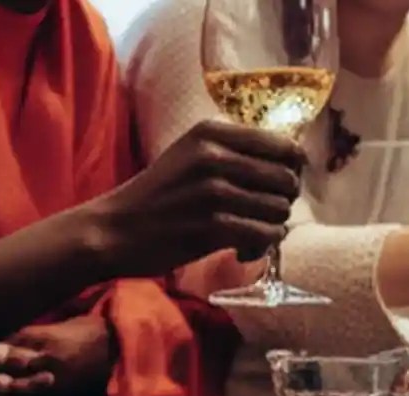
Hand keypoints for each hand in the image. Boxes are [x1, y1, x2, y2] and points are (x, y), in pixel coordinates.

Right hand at [85, 119, 305, 277]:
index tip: (278, 187)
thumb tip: (292, 164)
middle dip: (283, 201)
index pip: (284, 146)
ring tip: (250, 234)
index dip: (292, 170)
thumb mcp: (191, 155)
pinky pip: (266, 235)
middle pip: (287, 179)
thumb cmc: (158, 195)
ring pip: (280, 210)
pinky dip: (261, 247)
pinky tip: (243, 250)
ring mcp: (214, 191)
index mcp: (212, 131)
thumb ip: (234, 151)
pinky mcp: (213, 226)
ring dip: (272, 227)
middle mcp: (215, 155)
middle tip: (263, 215)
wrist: (116, 229)